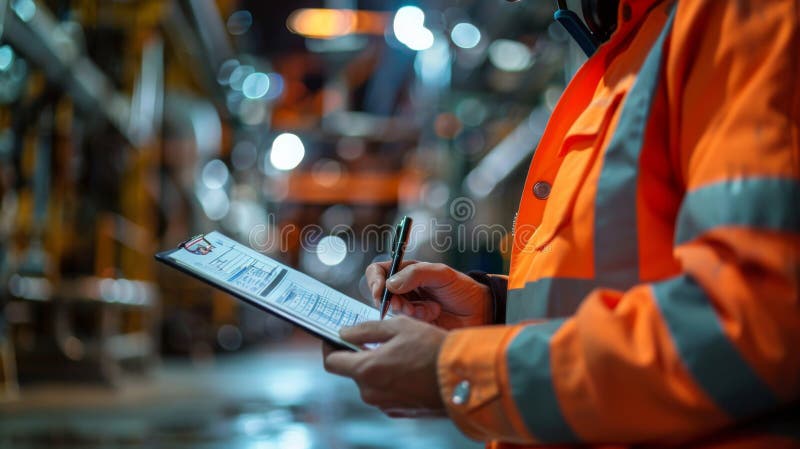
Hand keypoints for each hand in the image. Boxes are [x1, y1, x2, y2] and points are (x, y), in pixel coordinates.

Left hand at [323, 316, 446, 415]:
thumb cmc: (432, 348)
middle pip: (353, 372)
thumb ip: (365, 330)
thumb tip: (343, 333)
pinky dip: (392, 380)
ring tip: (401, 353)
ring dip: (378, 368)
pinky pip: (386, 393)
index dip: (329, 347)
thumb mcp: (398, 327)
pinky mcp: (399, 411)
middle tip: (378, 340)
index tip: (334, 338)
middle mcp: (371, 392)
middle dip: (360, 355)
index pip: (332, 362)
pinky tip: (410, 369)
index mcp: (366, 370)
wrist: (464, 378)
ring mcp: (385, 404)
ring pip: (371, 383)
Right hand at [366, 261, 490, 329]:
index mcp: (407, 271)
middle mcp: (404, 288)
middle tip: (408, 307)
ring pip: (392, 311)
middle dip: (392, 302)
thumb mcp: (442, 274)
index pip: (378, 271)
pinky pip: (403, 324)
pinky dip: (417, 320)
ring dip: (408, 311)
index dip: (375, 280)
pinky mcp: (413, 324)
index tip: (380, 292)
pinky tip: (433, 315)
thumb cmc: (462, 289)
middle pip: (381, 294)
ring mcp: (408, 307)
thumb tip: (390, 284)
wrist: (480, 312)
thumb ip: (416, 274)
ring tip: (429, 310)